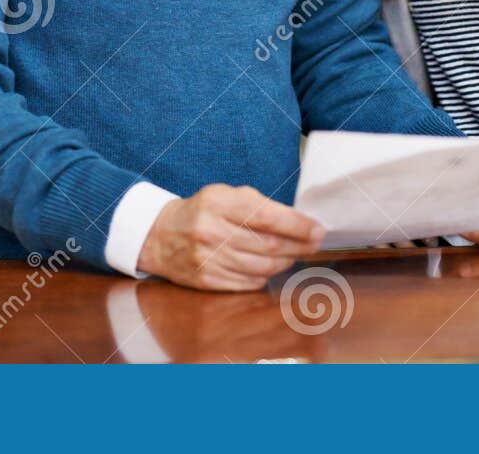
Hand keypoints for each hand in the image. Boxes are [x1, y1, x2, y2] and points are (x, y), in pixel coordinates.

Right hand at [137, 183, 324, 290]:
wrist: (160, 235)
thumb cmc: (202, 211)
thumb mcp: (226, 196)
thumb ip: (260, 206)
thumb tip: (300, 223)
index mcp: (218, 203)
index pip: (267, 217)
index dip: (298, 226)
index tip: (318, 230)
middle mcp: (211, 232)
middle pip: (269, 245)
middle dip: (298, 246)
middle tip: (314, 244)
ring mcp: (207, 259)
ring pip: (262, 267)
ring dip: (285, 262)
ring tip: (293, 254)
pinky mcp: (207, 281)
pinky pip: (248, 283)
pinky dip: (264, 276)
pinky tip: (268, 267)